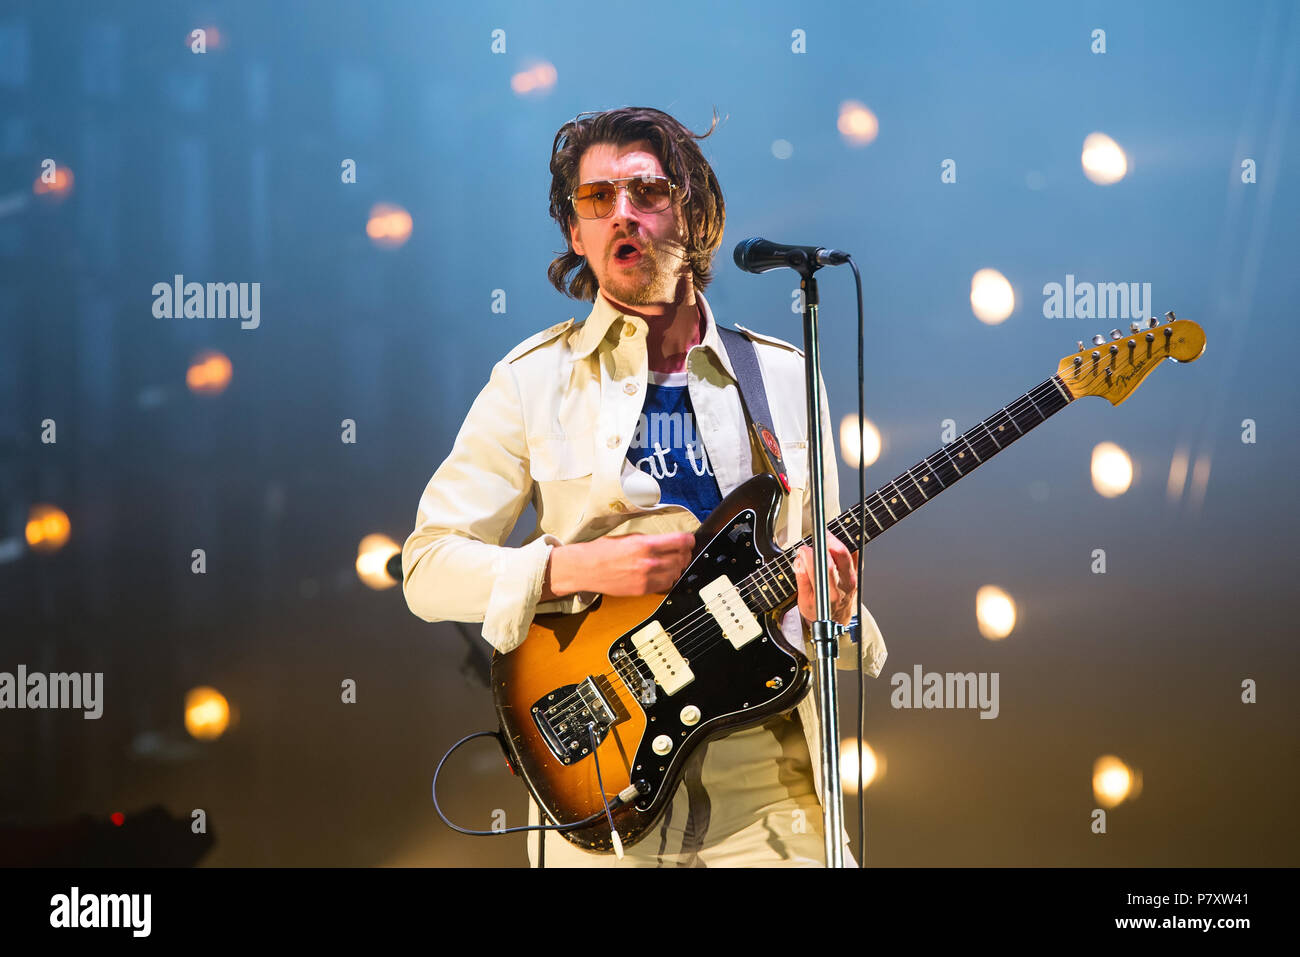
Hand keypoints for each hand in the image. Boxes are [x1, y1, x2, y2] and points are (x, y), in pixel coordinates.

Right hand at [543, 532, 695, 598]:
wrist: (585, 568)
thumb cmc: (602, 551)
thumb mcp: (629, 537)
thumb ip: (651, 540)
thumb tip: (669, 541)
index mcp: (645, 545)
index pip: (680, 541)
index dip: (689, 540)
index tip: (689, 540)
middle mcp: (648, 562)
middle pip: (682, 558)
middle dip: (684, 554)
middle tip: (682, 551)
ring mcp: (646, 579)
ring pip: (676, 573)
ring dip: (677, 567)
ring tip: (671, 562)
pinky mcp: (642, 590)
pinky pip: (665, 585)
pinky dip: (668, 579)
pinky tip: (662, 573)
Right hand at [793, 532, 857, 626]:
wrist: (836, 620)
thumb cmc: (820, 612)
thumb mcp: (804, 601)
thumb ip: (802, 580)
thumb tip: (799, 562)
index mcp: (830, 594)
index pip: (823, 568)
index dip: (812, 555)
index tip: (803, 551)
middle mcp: (845, 585)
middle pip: (841, 556)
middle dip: (827, 542)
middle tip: (816, 537)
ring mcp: (853, 579)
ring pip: (847, 554)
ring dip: (835, 542)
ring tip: (824, 538)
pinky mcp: (856, 574)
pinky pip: (854, 555)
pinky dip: (844, 548)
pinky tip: (834, 546)